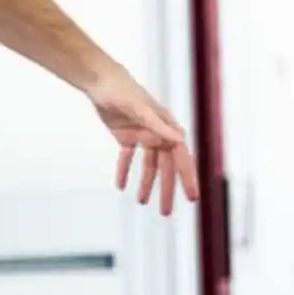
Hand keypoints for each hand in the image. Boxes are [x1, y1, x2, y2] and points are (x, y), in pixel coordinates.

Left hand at [87, 67, 198, 214]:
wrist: (102, 82)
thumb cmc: (124, 92)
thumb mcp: (141, 110)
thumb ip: (159, 126)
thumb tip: (180, 139)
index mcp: (166, 128)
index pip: (181, 158)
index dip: (187, 177)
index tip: (192, 197)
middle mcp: (158, 134)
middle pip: (165, 167)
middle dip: (166, 189)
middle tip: (166, 213)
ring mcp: (142, 136)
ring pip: (147, 166)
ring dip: (146, 184)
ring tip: (143, 203)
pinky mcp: (126, 137)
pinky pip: (128, 158)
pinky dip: (124, 171)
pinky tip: (120, 186)